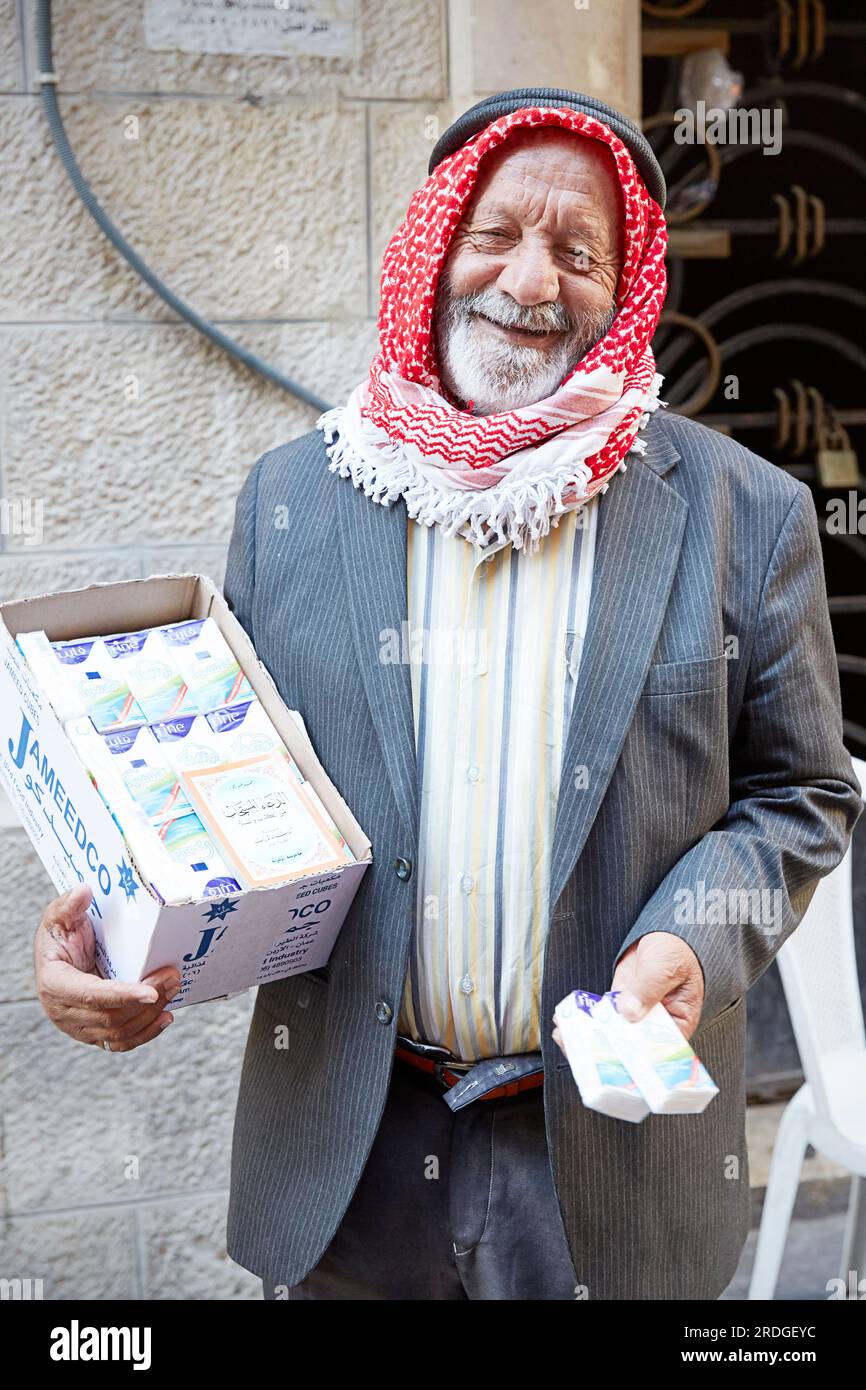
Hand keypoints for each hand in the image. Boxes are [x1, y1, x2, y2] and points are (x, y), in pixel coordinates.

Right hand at [35, 883, 180, 1052]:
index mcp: (54, 983)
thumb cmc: (59, 938)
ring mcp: (77, 1027)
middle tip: (172, 977)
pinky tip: (165, 1017)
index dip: (121, 995)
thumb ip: (69, 905)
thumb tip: (84, 891)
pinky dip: (145, 1033)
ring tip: (173, 988)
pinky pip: (120, 1042)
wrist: (56, 961)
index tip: (149, 992)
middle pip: (111, 1016)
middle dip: (147, 999)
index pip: (91, 995)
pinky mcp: (92, 1033)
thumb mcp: (58, 917)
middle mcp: (63, 1011)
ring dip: (150, 1013)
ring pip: (119, 1031)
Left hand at [551, 931, 704, 1055]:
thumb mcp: (665, 967)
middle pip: (630, 1051)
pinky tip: (567, 1022)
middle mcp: (655, 1031)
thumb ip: (648, 988)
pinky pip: (601, 1021)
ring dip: (587, 1039)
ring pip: (611, 1039)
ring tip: (565, 1035)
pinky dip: (584, 1023)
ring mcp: (634, 1021)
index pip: (659, 1053)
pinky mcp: (618, 1010)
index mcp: (677, 1028)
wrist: (661, 936)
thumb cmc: (675, 952)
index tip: (613, 1061)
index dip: (637, 1062)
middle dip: (603, 1052)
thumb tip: (629, 1012)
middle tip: (579, 1049)